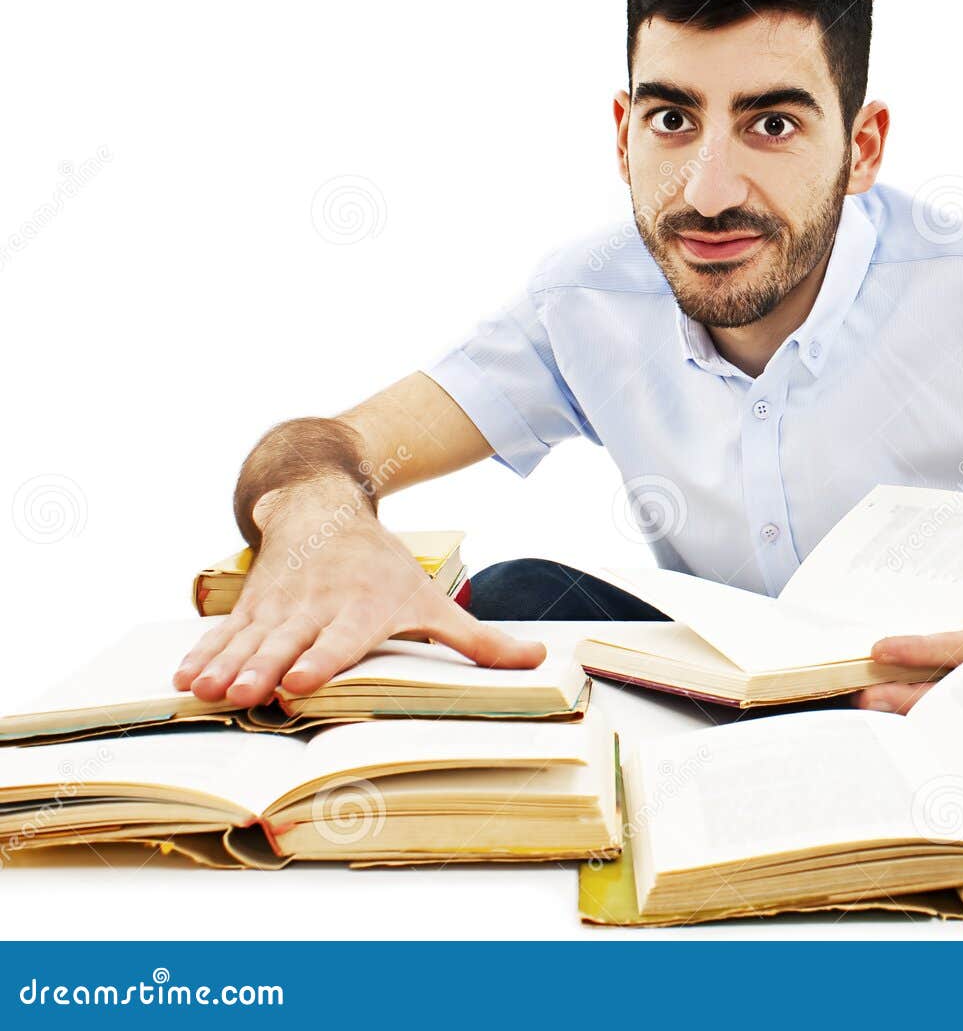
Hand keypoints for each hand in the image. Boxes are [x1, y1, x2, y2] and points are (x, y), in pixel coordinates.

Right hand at [172, 484, 544, 706]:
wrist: (324, 509)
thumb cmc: (383, 569)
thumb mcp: (430, 598)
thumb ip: (477, 639)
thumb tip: (539, 660)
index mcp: (363, 607)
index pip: (343, 637)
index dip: (324, 658)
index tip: (304, 679)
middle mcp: (317, 605)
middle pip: (289, 641)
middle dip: (265, 666)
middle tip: (246, 692)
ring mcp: (279, 605)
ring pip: (251, 639)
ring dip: (227, 665)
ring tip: (205, 691)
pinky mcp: (251, 606)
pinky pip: (225, 633)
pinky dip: (203, 654)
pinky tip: (184, 679)